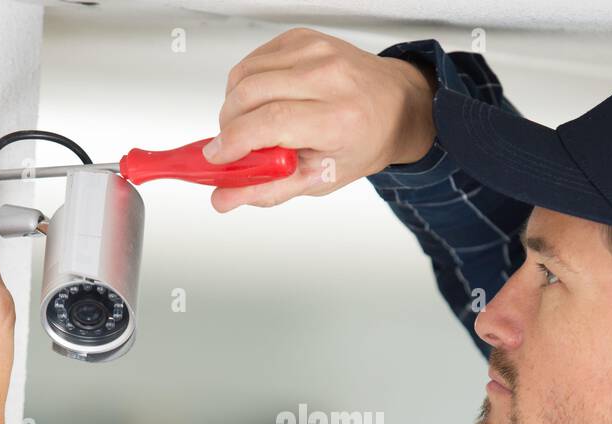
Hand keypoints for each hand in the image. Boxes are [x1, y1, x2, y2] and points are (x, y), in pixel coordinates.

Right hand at [206, 27, 437, 211]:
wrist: (394, 106)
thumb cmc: (361, 143)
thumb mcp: (319, 179)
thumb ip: (267, 190)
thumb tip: (223, 198)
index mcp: (340, 118)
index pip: (271, 122)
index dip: (234, 141)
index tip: (216, 157)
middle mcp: (329, 77)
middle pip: (250, 93)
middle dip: (228, 124)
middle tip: (232, 146)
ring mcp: (316, 51)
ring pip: (245, 74)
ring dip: (233, 105)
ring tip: (250, 125)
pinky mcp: (303, 37)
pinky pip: (254, 60)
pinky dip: (246, 84)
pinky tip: (263, 101)